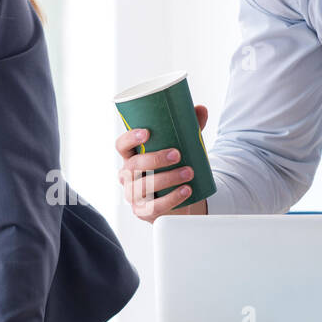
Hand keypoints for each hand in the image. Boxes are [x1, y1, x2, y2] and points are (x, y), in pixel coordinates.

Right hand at [116, 105, 208, 222]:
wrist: (179, 198)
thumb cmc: (173, 168)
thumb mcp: (180, 147)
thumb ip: (188, 128)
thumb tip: (200, 109)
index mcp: (131, 156)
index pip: (121, 146)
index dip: (130, 138)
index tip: (146, 132)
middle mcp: (128, 176)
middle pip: (133, 166)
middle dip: (155, 159)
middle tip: (177, 154)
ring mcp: (133, 195)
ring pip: (144, 186)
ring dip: (167, 178)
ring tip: (189, 172)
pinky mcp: (143, 212)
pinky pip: (154, 206)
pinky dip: (172, 198)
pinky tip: (186, 190)